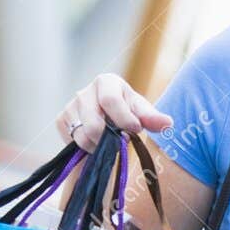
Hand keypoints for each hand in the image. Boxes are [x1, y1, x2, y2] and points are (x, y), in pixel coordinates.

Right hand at [55, 72, 173, 154]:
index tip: (135, 130)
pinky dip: (86, 147)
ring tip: (109, 141)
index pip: (110, 101)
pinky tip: (95, 141)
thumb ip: (152, 118)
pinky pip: (73, 141)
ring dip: (100, 146)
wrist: (107, 119)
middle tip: (121, 139)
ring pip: (83, 137)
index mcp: (106, 82)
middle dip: (110, 138)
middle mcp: (84, 91)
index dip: (124, 119)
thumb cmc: (128, 113)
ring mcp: (70, 106)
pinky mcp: (61, 121)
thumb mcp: (141, 113)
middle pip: (94, 124)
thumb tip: (168, 124)